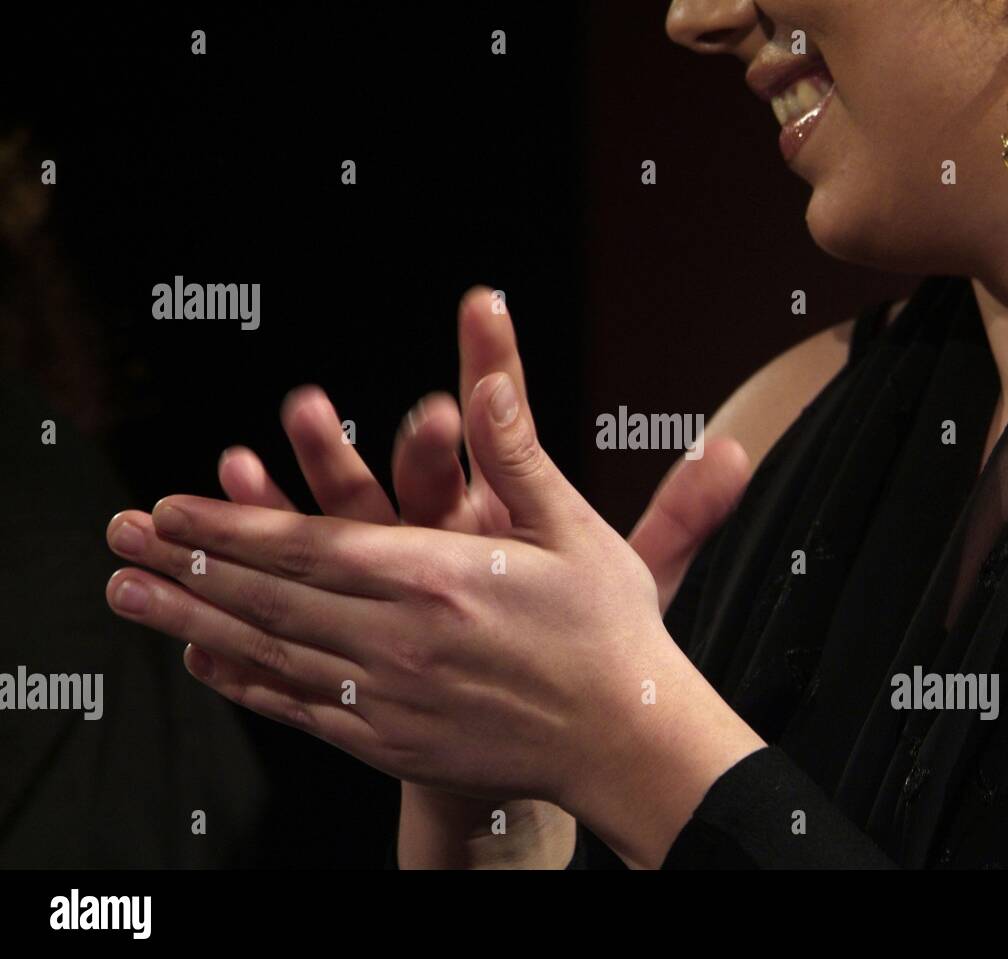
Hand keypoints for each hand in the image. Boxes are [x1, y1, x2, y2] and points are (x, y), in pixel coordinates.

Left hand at [106, 363, 763, 866]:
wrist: (625, 740)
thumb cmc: (607, 631)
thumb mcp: (573, 526)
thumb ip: (513, 451)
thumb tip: (480, 376)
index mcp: (440, 578)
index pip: (311, 546)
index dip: (233, 526)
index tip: (172, 506)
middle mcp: (401, 641)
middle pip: (272, 598)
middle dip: (189, 567)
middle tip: (123, 543)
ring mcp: (391, 701)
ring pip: (272, 654)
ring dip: (195, 622)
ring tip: (131, 599)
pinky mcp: (393, 744)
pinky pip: (302, 712)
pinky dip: (247, 687)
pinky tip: (207, 668)